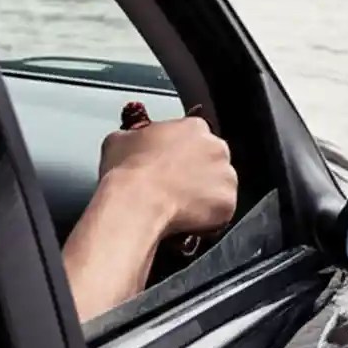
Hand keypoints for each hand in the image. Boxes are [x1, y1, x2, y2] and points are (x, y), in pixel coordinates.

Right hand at [99, 116, 236, 235]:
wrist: (136, 203)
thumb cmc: (128, 172)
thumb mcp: (119, 139)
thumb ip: (135, 136)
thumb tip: (131, 142)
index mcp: (194, 127)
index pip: (195, 138)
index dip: (182, 154)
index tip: (172, 165)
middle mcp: (217, 147)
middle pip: (212, 160)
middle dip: (198, 173)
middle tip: (177, 188)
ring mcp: (227, 176)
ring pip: (219, 187)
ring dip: (205, 195)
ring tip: (181, 207)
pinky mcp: (228, 203)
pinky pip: (221, 211)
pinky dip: (208, 218)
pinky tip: (188, 220)